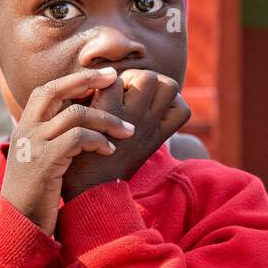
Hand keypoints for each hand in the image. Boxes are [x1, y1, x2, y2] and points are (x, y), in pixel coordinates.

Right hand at [1, 68, 136, 233]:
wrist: (19, 223)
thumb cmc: (38, 193)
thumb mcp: (42, 158)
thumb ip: (56, 136)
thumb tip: (85, 117)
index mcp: (26, 126)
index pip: (48, 89)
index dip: (75, 79)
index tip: (102, 76)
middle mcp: (26, 130)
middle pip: (55, 89)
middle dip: (87, 79)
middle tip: (115, 77)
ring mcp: (33, 145)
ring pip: (74, 114)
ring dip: (106, 119)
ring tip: (127, 130)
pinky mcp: (45, 163)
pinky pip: (77, 138)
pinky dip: (98, 140)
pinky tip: (109, 150)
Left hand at [61, 69, 190, 199]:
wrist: (86, 191)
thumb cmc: (104, 166)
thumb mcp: (134, 147)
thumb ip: (138, 122)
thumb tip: (128, 89)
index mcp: (159, 135)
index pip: (181, 106)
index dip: (165, 100)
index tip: (144, 108)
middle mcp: (151, 125)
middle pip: (168, 84)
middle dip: (145, 81)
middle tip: (124, 97)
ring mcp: (133, 119)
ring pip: (146, 77)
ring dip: (127, 79)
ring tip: (109, 96)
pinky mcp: (108, 115)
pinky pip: (112, 84)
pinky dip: (101, 86)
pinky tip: (90, 101)